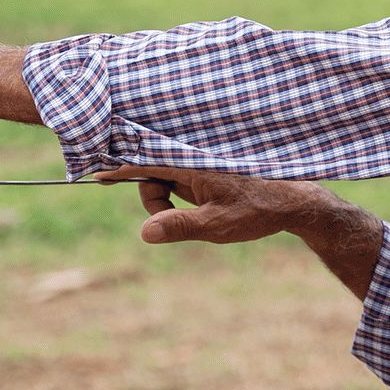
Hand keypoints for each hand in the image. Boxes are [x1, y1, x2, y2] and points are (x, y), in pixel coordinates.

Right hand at [98, 165, 383, 298]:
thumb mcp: (216, 225)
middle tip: (167, 220)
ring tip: (196, 218)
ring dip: (166, 200)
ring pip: (164, 178)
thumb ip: (179, 227)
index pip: (145, 159)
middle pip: (151, 172)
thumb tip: (145, 232)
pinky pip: (178, 180)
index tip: (95, 171)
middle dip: (153, 197)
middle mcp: (194, 157)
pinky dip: (176, 195)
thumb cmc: (257, 211)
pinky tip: (197, 209)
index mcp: (193, 162)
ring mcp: (200, 163)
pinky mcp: (207, 171)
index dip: (118, 165)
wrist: (294, 203)